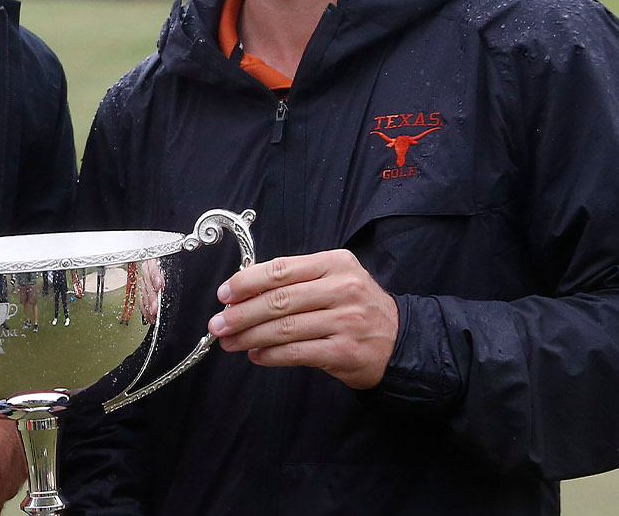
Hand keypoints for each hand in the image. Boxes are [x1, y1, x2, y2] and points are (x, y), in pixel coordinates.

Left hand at [208, 250, 398, 389]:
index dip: (247, 282)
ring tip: (230, 342)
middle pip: (279, 301)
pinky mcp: (345, 352)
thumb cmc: (357, 308)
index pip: (282, 269)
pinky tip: (256, 356)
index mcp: (336, 263)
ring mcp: (346, 321)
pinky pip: (297, 352)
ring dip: (250, 337)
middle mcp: (343, 289)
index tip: (224, 294)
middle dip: (241, 314)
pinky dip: (271, 355)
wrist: (400, 342)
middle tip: (218, 324)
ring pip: (284, 328)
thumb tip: (244, 286)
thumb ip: (296, 279)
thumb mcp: (335, 279)